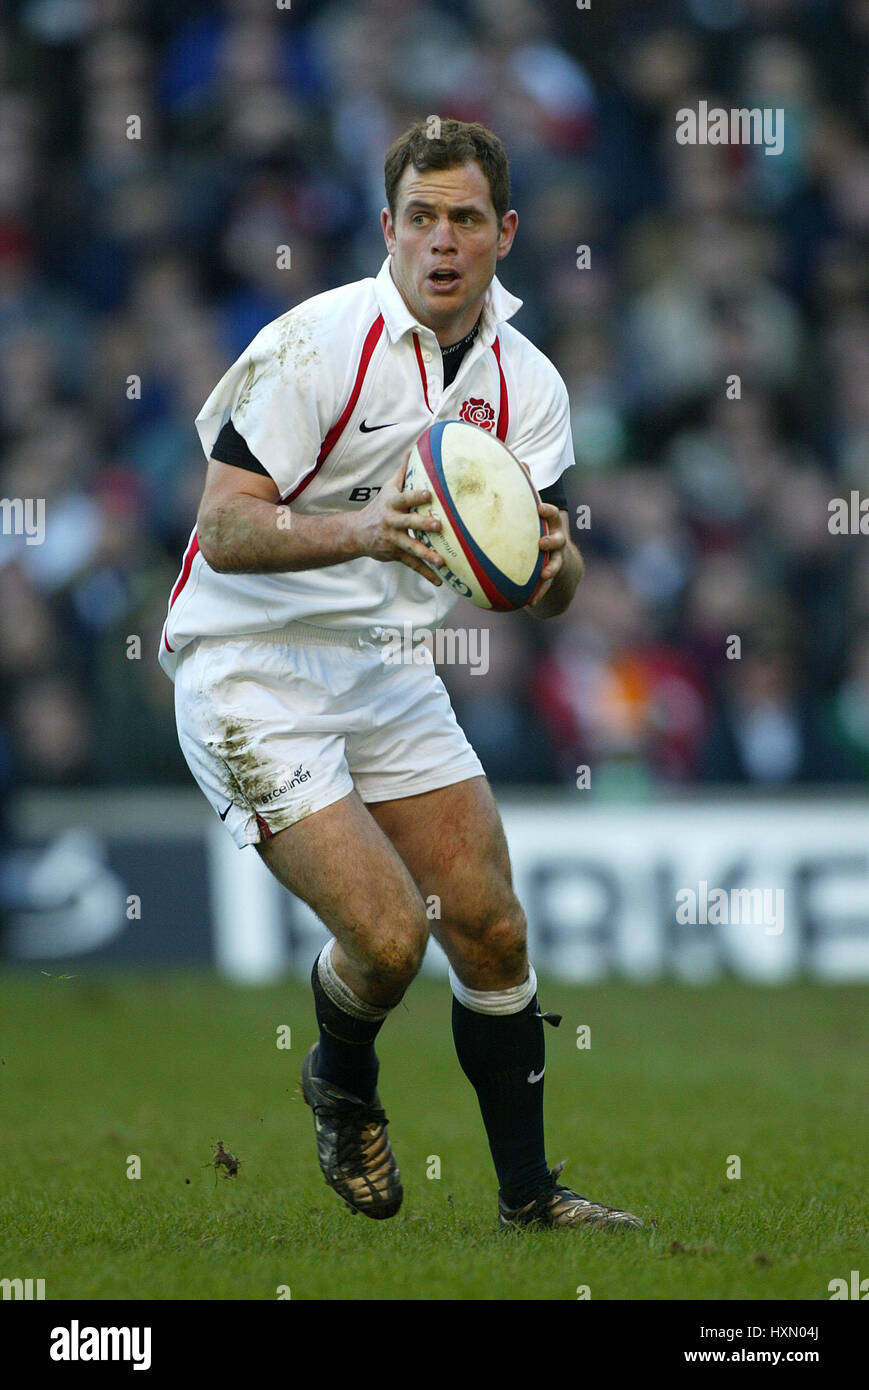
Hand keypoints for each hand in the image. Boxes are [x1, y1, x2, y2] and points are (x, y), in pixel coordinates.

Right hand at [353, 459, 444, 584]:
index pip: (404, 498)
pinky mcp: (396, 555)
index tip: (429, 493)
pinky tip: (439, 581)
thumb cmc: (380, 506)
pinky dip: (425, 573)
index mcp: (392, 504)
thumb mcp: (388, 488)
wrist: (357, 533)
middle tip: (438, 524)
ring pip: (411, 547)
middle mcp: (392, 522)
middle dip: (423, 524)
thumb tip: (415, 448)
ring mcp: (394, 540)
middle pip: (409, 522)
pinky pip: (412, 565)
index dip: (416, 495)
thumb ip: (403, 471)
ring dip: (426, 554)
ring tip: (441, 560)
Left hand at [526, 500, 566, 607]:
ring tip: (544, 575)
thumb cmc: (534, 532)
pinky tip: (529, 602)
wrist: (557, 557)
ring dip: (551, 570)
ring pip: (556, 565)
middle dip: (551, 541)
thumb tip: (498, 482)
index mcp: (550, 526)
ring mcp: (556, 560)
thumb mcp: (528, 519)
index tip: (540, 508)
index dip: (548, 511)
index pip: (552, 514)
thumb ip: (517, 504)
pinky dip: (539, 594)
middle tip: (542, 543)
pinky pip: (545, 586)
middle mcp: (556, 542)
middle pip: (558, 539)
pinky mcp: (551, 576)